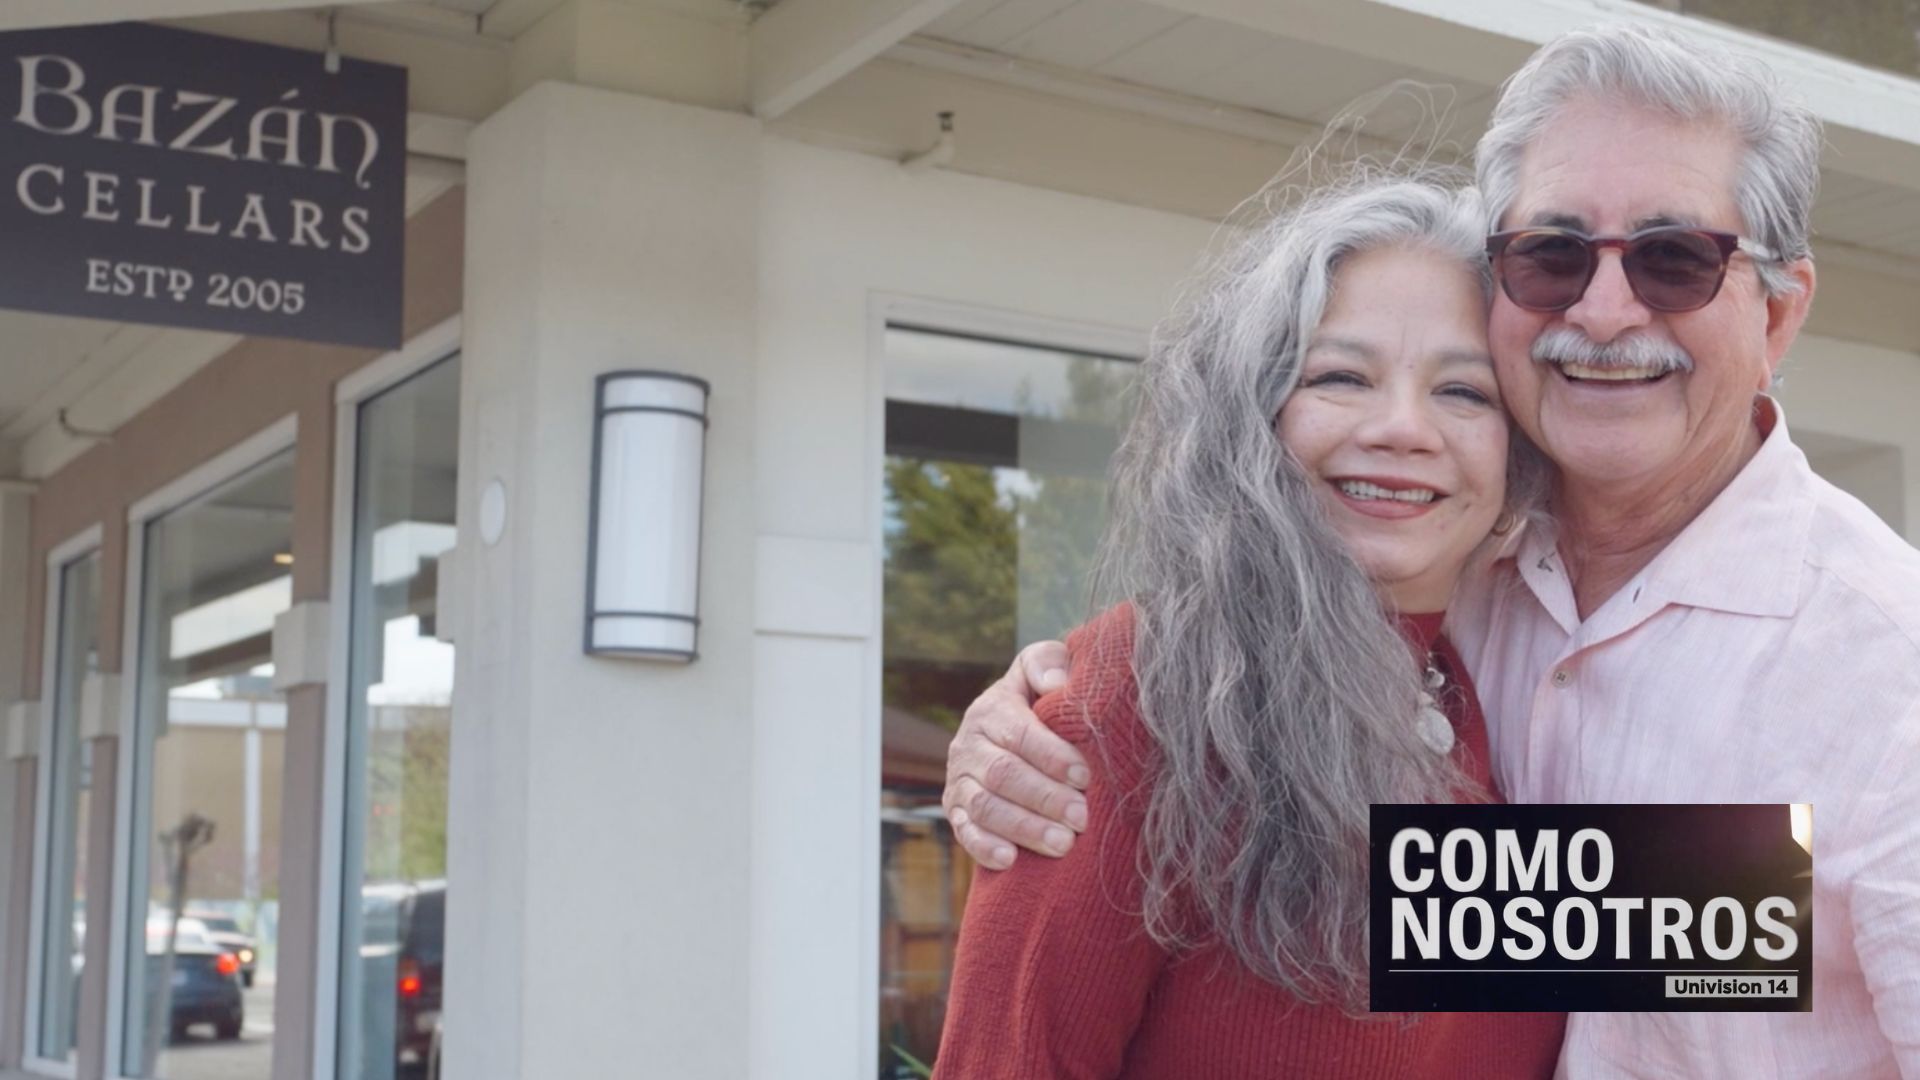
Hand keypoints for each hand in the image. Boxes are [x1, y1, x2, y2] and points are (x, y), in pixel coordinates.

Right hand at [943, 641, 1089, 869]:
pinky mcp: (955, 810)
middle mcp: (968, 744)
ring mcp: (958, 780)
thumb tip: (1055, 683)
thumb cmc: (1041, 700)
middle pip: (1003, 775)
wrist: (1008, 728)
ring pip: (985, 806)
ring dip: (1024, 828)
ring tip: (1063, 844)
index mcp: (991, 709)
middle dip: (1044, 798)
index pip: (1019, 734)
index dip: (1052, 756)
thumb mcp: (1043, 669)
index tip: (1085, 776)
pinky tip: (1011, 860)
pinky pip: (963, 831)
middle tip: (1081, 818)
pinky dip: (983, 847)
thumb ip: (1047, 664)